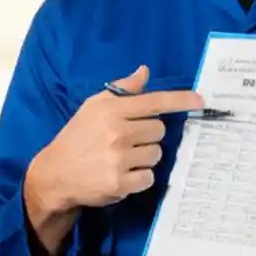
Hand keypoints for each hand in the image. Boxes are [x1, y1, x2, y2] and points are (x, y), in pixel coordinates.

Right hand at [29, 65, 202, 211]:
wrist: (55, 174)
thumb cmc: (77, 137)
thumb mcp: (93, 107)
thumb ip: (121, 90)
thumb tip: (144, 72)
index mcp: (111, 110)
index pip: (153, 102)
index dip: (180, 100)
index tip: (200, 100)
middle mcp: (117, 132)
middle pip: (159, 131)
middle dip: (149, 135)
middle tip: (129, 140)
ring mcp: (119, 159)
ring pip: (156, 154)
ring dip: (145, 156)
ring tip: (122, 158)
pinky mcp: (121, 183)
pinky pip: (149, 177)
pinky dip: (139, 177)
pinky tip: (121, 174)